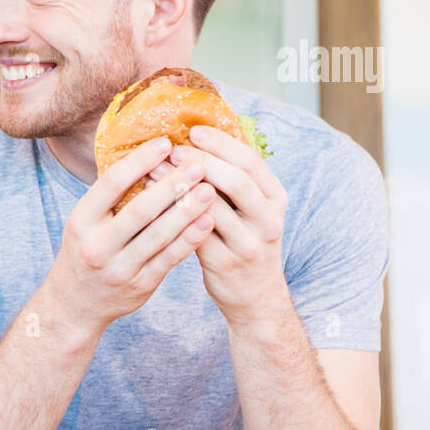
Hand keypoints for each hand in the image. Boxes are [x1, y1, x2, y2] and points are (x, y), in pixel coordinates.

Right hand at [51, 134, 216, 332]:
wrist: (75, 305)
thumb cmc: (85, 252)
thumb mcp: (85, 223)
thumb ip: (109, 198)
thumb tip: (146, 157)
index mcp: (81, 220)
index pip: (112, 184)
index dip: (140, 161)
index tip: (166, 143)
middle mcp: (97, 245)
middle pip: (140, 209)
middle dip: (172, 185)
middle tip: (198, 164)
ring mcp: (119, 268)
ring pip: (159, 235)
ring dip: (188, 210)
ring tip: (210, 189)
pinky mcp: (139, 286)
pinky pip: (169, 258)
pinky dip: (190, 239)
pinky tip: (207, 221)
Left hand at [146, 125, 288, 325]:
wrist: (256, 299)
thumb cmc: (244, 243)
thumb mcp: (253, 212)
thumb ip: (233, 183)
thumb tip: (197, 143)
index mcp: (276, 199)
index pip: (252, 162)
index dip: (222, 144)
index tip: (194, 130)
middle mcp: (268, 220)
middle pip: (237, 181)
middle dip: (202, 161)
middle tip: (172, 149)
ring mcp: (248, 243)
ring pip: (213, 208)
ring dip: (182, 186)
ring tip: (156, 171)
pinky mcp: (225, 263)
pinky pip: (195, 234)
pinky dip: (174, 215)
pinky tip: (154, 203)